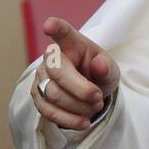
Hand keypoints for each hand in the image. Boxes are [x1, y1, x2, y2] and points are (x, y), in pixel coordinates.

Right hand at [31, 17, 119, 142]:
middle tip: (99, 97)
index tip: (49, 26)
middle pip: (58, 73)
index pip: (62, 32)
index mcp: (71, 43)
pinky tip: (84, 122)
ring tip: (94, 106)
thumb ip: (106, 67)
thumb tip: (100, 66)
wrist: (91, 93)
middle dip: (82, 91)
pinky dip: (70, 120)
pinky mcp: (38, 97)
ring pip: (54, 95)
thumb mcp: (110, 70)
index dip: (56, 28)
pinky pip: (49, 112)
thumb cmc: (98, 74)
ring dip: (79, 107)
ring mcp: (41, 77)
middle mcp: (51, 58)